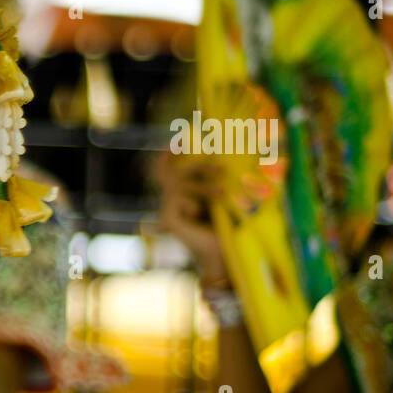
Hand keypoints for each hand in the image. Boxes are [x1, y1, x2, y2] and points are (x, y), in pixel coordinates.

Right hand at [155, 153, 228, 283]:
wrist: (222, 254)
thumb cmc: (227, 228)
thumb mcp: (223, 199)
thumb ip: (217, 181)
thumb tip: (224, 157)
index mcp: (182, 195)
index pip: (165, 170)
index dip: (168, 155)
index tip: (180, 138)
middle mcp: (171, 201)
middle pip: (172, 174)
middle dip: (197, 167)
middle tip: (221, 168)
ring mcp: (167, 210)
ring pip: (179, 185)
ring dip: (202, 187)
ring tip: (221, 194)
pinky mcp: (167, 219)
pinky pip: (178, 199)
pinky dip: (192, 203)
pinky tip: (198, 215)